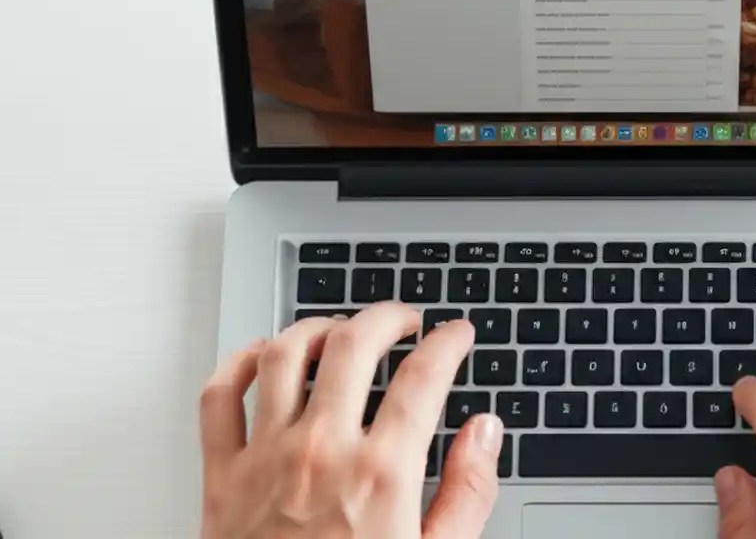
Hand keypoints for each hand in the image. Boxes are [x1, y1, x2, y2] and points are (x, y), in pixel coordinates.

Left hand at [199, 303, 502, 538]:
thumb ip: (468, 491)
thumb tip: (485, 431)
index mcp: (381, 476)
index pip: (424, 377)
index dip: (449, 343)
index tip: (456, 336)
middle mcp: (321, 454)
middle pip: (355, 345)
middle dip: (388, 316)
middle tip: (405, 319)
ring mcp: (265, 461)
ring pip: (284, 355)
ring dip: (318, 327)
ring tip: (341, 329)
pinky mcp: (220, 479)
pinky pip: (218, 398)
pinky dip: (237, 363)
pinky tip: (261, 356)